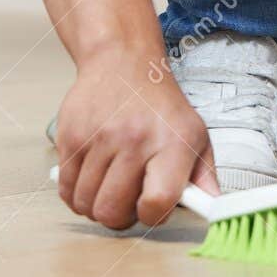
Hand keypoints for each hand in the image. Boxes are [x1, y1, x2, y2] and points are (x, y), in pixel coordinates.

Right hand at [55, 45, 219, 229]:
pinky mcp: (70, 136)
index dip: (153, 215)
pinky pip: (65, 190)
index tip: (152, 206)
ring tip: (110, 185)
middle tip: (128, 198)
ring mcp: (98, 137)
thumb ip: (204, 175)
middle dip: (120, 216)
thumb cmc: (160, 105)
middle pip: (113, 212)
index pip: (157, 202)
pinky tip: (92, 177)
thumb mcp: (194, 133)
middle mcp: (134, 138)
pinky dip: (76, 193)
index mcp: (171, 142)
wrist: (122, 60)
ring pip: (86, 205)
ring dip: (96, 205)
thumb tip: (212, 207)